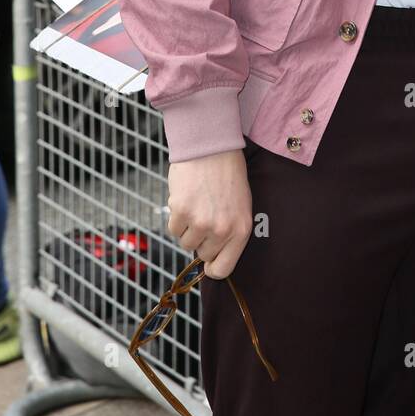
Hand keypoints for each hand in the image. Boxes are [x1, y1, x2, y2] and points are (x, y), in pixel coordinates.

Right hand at [167, 149, 252, 278]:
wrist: (212, 146)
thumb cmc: (228, 175)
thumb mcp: (240, 205)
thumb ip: (230, 231)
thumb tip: (212, 258)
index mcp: (241, 230)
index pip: (223, 269)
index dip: (212, 267)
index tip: (208, 262)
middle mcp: (222, 230)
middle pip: (202, 254)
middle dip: (201, 239)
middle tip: (205, 216)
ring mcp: (201, 222)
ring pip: (186, 242)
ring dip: (188, 227)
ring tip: (197, 204)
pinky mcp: (181, 212)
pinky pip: (173, 229)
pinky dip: (176, 216)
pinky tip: (186, 198)